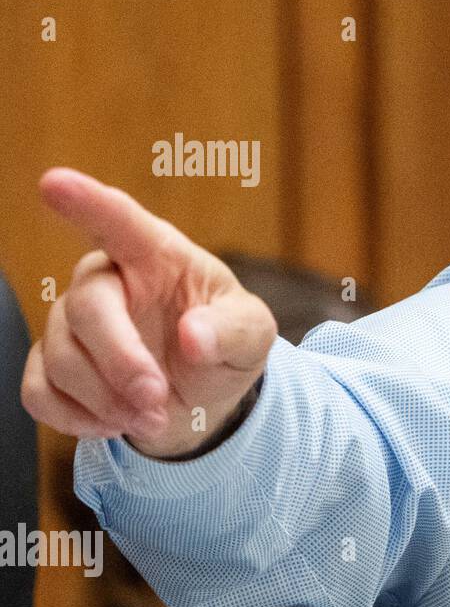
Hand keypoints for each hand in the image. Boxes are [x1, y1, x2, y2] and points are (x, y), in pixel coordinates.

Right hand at [20, 168, 276, 458]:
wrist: (205, 395)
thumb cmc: (224, 344)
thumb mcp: (253, 334)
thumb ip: (233, 330)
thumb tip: (195, 337)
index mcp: (156, 255)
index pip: (119, 221)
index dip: (87, 203)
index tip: (55, 184)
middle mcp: (106, 280)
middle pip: (87, 309)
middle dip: (122, 362)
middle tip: (156, 398)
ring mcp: (72, 323)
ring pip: (61, 358)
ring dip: (109, 400)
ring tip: (153, 416)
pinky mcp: (52, 366)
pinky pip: (38, 392)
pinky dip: (77, 418)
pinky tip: (114, 422)